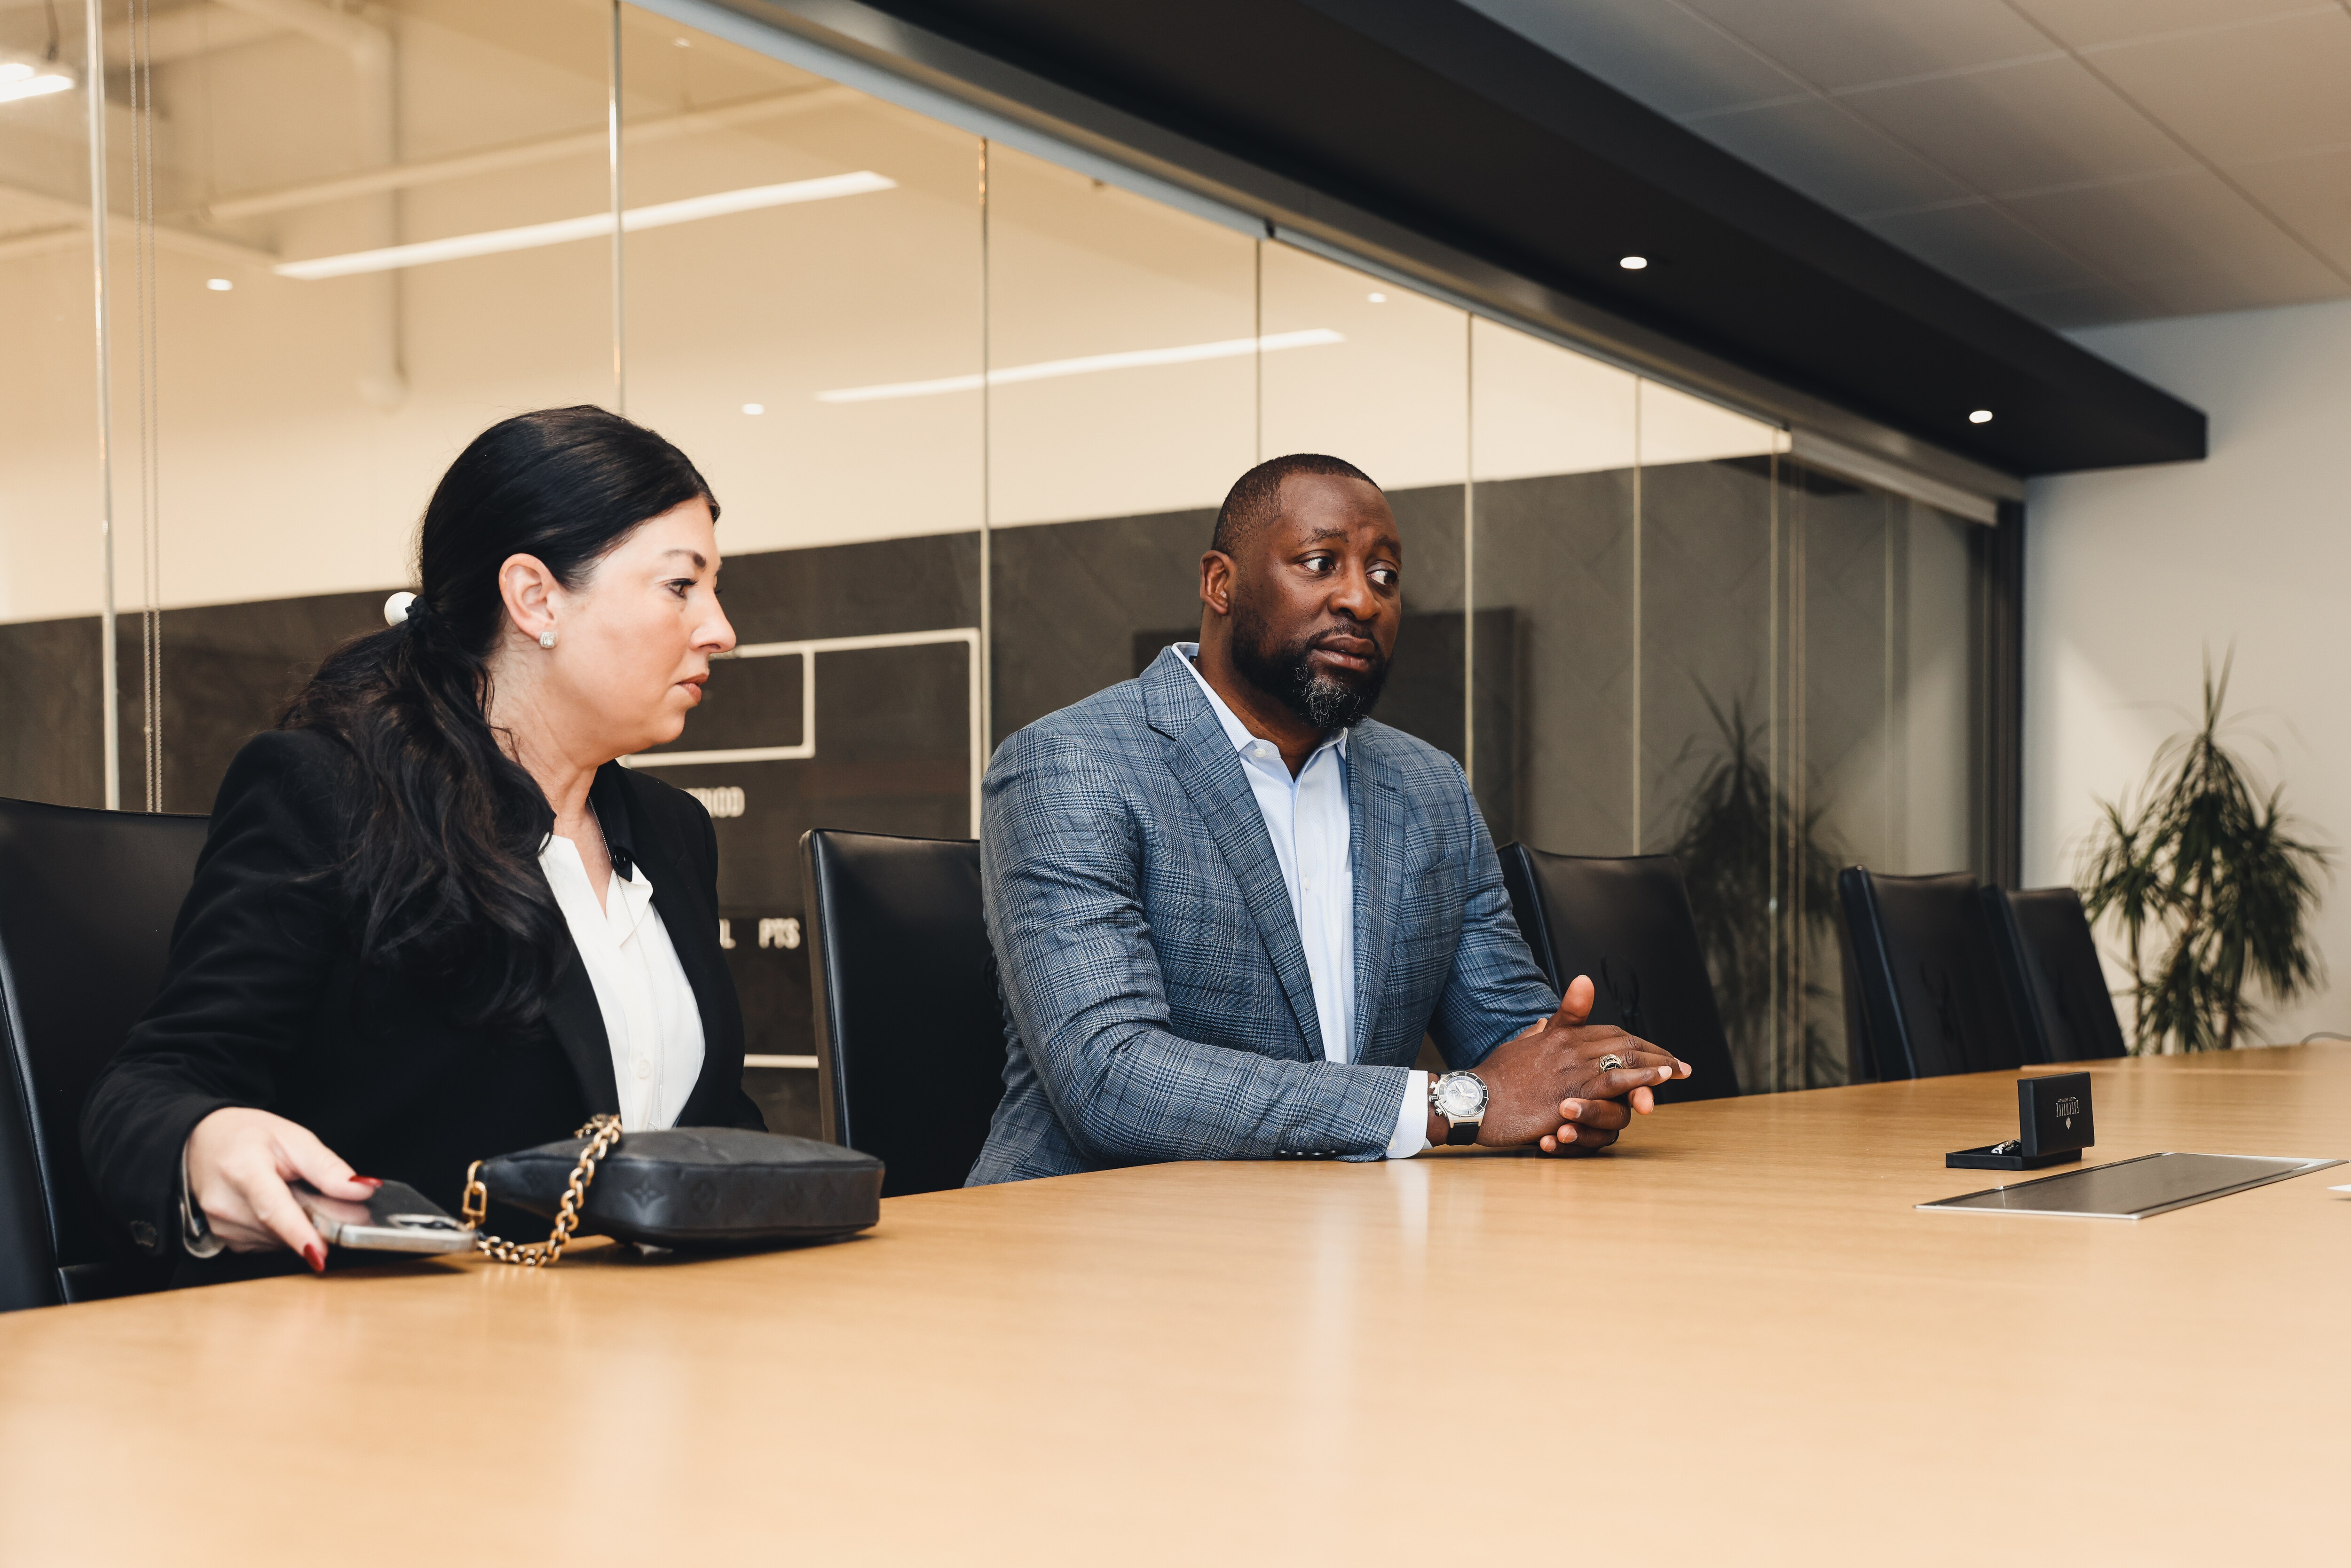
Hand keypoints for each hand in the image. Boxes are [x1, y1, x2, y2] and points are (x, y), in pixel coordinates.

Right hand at [185, 1107, 377, 1270]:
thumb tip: (362, 1190)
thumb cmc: (245, 1136)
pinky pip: (267, 1244)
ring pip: (278, 1240)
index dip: (298, 1232)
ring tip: (292, 1194)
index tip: (320, 1253)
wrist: (200, 1141)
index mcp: (243, 1170)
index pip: (273, 1208)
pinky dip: (281, 1231)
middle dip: (314, 1221)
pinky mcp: (224, 1240)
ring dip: (297, 1225)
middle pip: (283, 1228)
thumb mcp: (293, 1137)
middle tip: (329, 1201)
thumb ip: (327, 1167)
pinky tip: (278, 1207)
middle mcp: (226, 1203)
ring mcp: (221, 1225)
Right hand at [1443, 976, 1689, 1154]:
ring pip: (1624, 1058)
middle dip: (1655, 1053)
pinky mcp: (1571, 1093)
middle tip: (1680, 1065)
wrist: (1474, 1099)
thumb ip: (1537, 1034)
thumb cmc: (1492, 1079)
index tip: (1655, 1052)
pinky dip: (1641, 1077)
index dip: (1635, 1041)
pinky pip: (1614, 1082)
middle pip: (1622, 1042)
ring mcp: (1572, 1069)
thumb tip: (1546, 1023)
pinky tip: (1659, 1080)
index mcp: (1557, 1036)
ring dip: (1656, 1063)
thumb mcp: (1517, 1047)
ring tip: (1678, 1070)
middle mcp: (1569, 1047)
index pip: (1607, 1032)